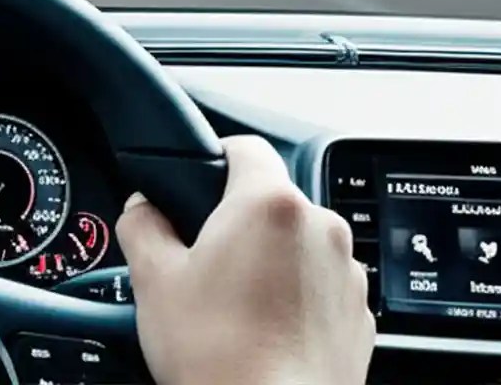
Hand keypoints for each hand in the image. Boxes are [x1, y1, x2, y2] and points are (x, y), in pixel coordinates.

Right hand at [116, 135, 374, 384]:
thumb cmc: (217, 355)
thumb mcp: (152, 279)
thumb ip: (141, 224)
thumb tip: (142, 210)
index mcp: (268, 204)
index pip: (244, 146)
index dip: (214, 158)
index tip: (197, 184)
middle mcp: (320, 228)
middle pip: (270, 201)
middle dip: (236, 223)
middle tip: (199, 263)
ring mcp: (347, 273)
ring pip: (297, 245)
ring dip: (269, 261)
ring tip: (232, 305)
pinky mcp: (359, 315)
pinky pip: (320, 287)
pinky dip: (294, 298)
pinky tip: (262, 330)